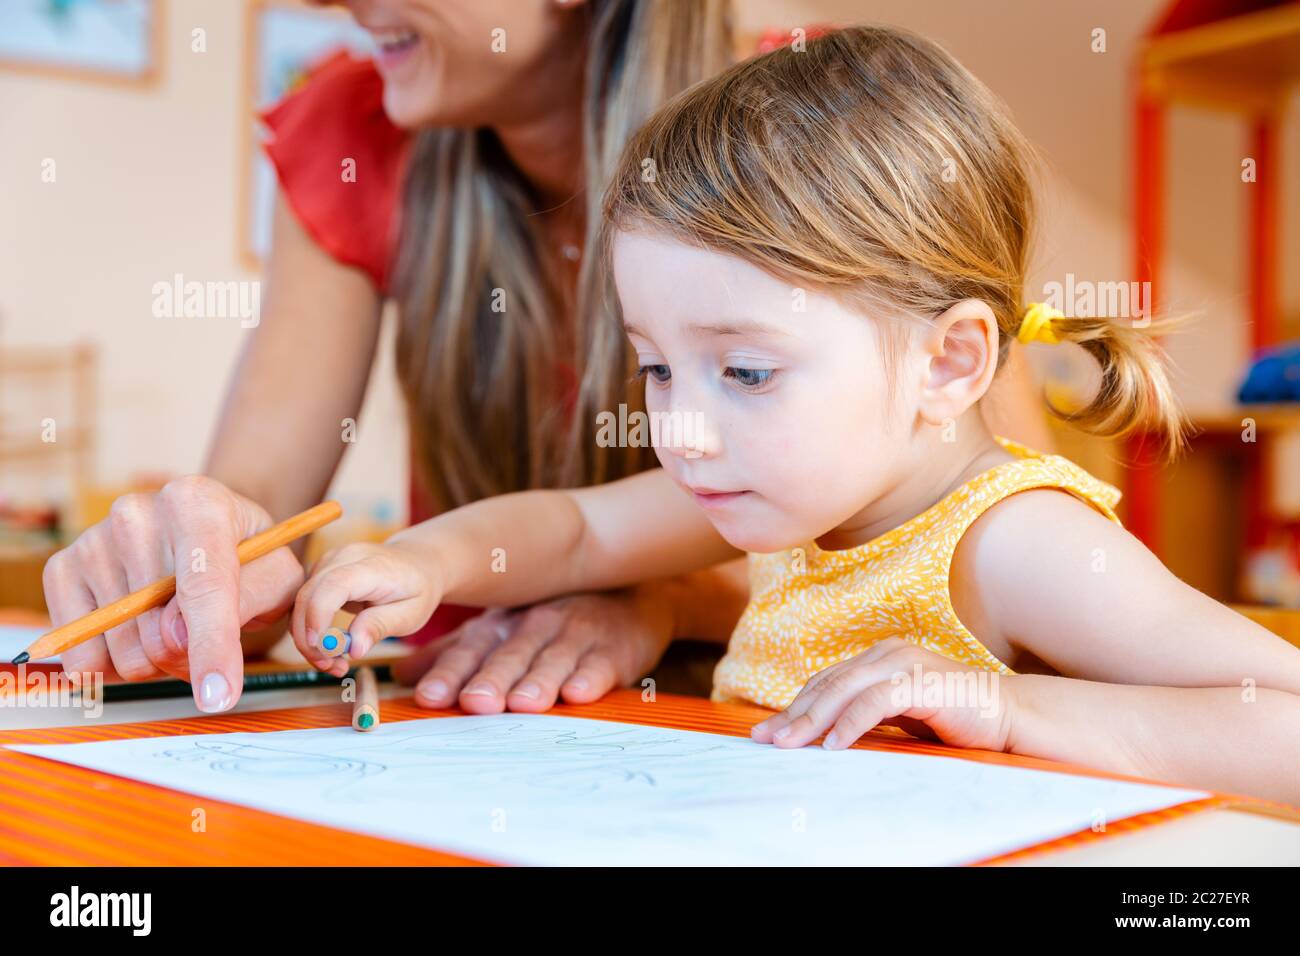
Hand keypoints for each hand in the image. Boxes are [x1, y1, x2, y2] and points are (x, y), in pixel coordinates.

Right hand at [43, 475, 303, 711]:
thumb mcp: (278, 576)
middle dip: (190, 655)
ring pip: (123, 651)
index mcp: (197, 502)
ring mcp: (93, 540)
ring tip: (171, 622)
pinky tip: (135, 630)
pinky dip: (112, 662)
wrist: (207, 531)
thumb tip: (174, 636)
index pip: (203, 588)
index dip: (213, 648)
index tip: (218, 697)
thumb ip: (247, 600)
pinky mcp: (62, 569)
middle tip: (205, 630)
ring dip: (154, 659)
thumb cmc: (248, 557)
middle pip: (159, 632)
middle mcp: (136, 513)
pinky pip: (81, 654)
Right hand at [291, 541, 442, 676]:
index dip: (318, 616)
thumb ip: (381, 626)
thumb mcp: (411, 613)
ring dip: (309, 639)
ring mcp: (328, 562)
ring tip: (335, 662)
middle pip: (307, 596)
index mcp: (371, 565)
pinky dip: (310, 630)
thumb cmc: (416, 588)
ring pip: (300, 603)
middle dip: (309, 640)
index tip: (320, 649)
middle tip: (331, 667)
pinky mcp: (320, 571)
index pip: (333, 585)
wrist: (417, 563)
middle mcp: (343, 557)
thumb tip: (354, 649)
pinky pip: (304, 603)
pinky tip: (330, 648)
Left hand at [392, 587, 675, 713]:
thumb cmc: (553, 622)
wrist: (628, 598)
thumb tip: (400, 673)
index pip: (470, 650)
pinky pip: (600, 664)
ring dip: (538, 680)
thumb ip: (454, 653)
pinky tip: (579, 693)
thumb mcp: (501, 630)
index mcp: (502, 626)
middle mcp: (535, 626)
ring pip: (553, 660)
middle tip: (474, 703)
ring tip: (523, 703)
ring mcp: (576, 635)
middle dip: (491, 679)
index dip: (450, 673)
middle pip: (509, 656)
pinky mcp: (613, 649)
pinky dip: (590, 678)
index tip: (429, 697)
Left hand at [751, 638, 1017, 751]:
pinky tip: (832, 745)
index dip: (796, 706)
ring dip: (812, 719)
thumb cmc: (956, 719)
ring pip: (843, 690)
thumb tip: (826, 735)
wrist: (1011, 717)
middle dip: (794, 713)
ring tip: (789, 744)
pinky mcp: (919, 681)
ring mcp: (903, 663)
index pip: (826, 682)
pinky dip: (850, 724)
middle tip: (766, 738)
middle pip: (827, 685)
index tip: (769, 731)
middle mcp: (887, 653)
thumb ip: (869, 716)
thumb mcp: (902, 716)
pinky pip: (874, 702)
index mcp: (880, 658)